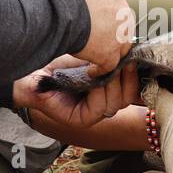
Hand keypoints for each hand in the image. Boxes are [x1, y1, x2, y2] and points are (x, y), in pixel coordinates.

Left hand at [15, 55, 139, 129]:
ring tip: (101, 68)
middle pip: (127, 99)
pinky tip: (91, 78)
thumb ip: (115, 59)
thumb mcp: (94, 56)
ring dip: (111, 84)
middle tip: (120, 60)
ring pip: (115, 104)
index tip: (135, 59)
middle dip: (126, 79)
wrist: (33, 68)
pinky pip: (99, 109)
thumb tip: (139, 51)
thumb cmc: (61, 60)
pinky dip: (98, 92)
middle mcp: (102, 106)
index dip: (137, 78)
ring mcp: (92, 116)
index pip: (133, 91)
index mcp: (109, 92)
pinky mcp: (80, 121)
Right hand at [69, 0, 133, 74]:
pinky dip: (100, 69)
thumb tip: (82, 0)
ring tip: (98, 59)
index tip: (102, 24)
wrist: (64, 11)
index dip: (110, 18)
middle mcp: (122, 12)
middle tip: (102, 43)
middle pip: (125, 28)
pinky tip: (91, 71)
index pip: (118, 7)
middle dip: (115, 36)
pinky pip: (110, 65)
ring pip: (121, 48)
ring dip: (110, 53)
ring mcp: (119, 34)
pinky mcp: (110, 52)